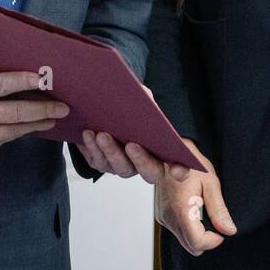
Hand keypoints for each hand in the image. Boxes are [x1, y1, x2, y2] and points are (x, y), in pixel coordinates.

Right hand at [0, 65, 69, 157]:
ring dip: (36, 125)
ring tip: (52, 119)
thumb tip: (16, 69)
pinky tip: (27, 128)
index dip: (26, 82)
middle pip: (17, 113)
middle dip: (44, 110)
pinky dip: (15, 133)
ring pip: (14, 131)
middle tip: (63, 107)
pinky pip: (2, 140)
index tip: (44, 79)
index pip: (4, 84)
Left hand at [76, 86, 191, 183]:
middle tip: (132, 145)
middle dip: (140, 160)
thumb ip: (145, 99)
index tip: (177, 171)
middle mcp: (144, 163)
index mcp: (161, 150)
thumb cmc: (128, 105)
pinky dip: (92, 148)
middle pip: (148, 172)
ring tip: (102, 134)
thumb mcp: (140, 98)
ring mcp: (122, 165)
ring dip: (111, 151)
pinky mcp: (101, 162)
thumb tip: (143, 97)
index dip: (180, 170)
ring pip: (119, 167)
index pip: (178, 167)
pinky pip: (97, 161)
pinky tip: (89, 133)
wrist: (103, 105)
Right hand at [154, 137, 235, 255]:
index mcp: (182, 209)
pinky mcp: (160, 215)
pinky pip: (177, 231)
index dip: (213, 241)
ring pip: (184, 240)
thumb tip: (229, 231)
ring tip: (202, 209)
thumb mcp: (211, 183)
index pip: (198, 243)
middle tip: (213, 218)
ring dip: (196, 233)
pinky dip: (188, 227)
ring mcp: (163, 216)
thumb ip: (219, 210)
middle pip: (191, 246)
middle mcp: (169, 217)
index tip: (220, 230)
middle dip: (206, 239)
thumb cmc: (192, 164)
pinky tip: (192, 208)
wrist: (170, 151)